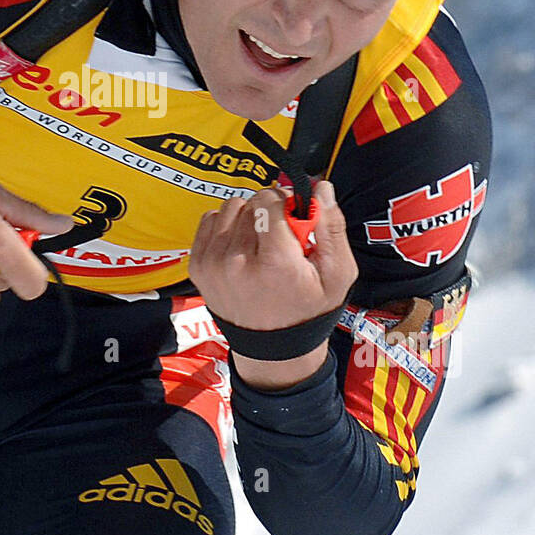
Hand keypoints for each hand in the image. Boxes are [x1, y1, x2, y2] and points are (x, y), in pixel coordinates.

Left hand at [190, 179, 355, 331]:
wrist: (273, 347)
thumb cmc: (308, 310)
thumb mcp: (337, 274)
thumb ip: (331, 227)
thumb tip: (321, 188)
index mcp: (274, 264)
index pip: (272, 200)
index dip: (288, 203)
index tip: (296, 219)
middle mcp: (237, 262)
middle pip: (253, 202)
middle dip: (270, 211)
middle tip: (282, 237)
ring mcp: (213, 264)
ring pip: (231, 206)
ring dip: (248, 216)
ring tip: (261, 243)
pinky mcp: (197, 265)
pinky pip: (210, 219)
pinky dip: (227, 226)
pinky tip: (242, 247)